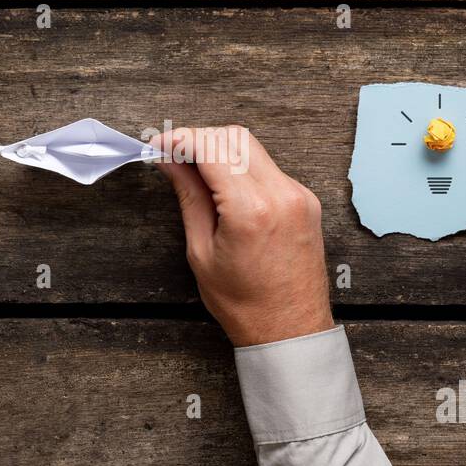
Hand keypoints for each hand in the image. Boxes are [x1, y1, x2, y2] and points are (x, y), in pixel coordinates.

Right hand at [150, 126, 334, 346]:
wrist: (289, 329)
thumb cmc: (245, 303)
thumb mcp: (202, 251)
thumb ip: (189, 197)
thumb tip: (171, 162)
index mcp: (251, 209)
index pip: (210, 148)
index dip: (179, 139)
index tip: (159, 145)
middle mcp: (281, 194)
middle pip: (233, 137)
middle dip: (199, 138)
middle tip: (173, 156)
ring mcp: (298, 195)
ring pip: (252, 148)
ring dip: (220, 149)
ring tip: (195, 172)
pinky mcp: (305, 200)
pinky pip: (268, 167)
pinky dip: (241, 166)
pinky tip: (223, 186)